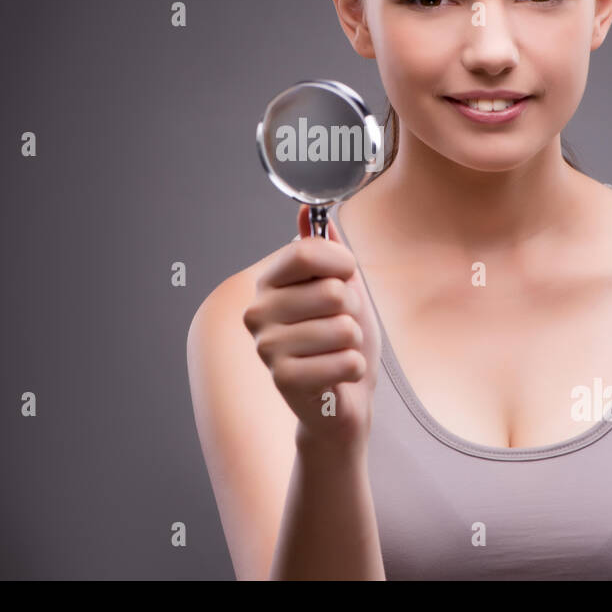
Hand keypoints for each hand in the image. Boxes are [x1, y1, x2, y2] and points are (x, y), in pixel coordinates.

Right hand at [243, 204, 381, 453]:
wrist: (342, 400)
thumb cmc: (341, 341)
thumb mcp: (341, 285)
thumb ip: (324, 249)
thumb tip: (307, 210)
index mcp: (268, 282)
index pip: (305, 251)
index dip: (341, 262)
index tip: (346, 276)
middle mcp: (257, 311)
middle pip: (332, 291)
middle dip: (352, 311)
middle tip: (338, 328)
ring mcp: (266, 347)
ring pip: (345, 328)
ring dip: (354, 343)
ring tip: (336, 352)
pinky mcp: (283, 380)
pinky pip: (347, 361)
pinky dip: (354, 369)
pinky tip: (337, 376)